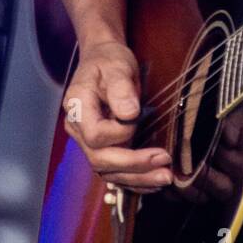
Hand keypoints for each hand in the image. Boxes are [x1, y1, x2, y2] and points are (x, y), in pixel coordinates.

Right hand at [62, 40, 171, 192]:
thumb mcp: (117, 66)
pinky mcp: (101, 148)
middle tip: (164, 163)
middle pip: (100, 160)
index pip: (95, 136)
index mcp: (77, 108)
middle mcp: (78, 129)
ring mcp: (88, 141)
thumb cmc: (109, 61)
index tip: (140, 118)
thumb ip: (121, 88)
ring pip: (107, 171)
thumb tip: (130, 114)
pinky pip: (113, 171)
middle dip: (133, 165)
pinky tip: (153, 182)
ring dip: (137, 178)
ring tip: (165, 177)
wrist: (103, 61)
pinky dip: (134, 180)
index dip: (120, 134)